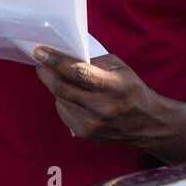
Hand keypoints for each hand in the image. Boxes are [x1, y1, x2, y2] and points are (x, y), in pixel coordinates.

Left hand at [32, 47, 171, 146]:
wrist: (146, 123)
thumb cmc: (132, 89)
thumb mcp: (120, 68)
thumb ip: (94, 62)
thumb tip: (66, 57)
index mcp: (113, 86)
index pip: (78, 72)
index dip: (56, 61)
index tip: (39, 51)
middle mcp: (101, 107)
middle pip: (62, 88)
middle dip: (46, 73)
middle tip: (40, 62)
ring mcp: (92, 124)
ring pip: (60, 100)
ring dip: (55, 86)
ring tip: (58, 77)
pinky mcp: (85, 134)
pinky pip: (64, 112)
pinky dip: (63, 100)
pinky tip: (71, 96)